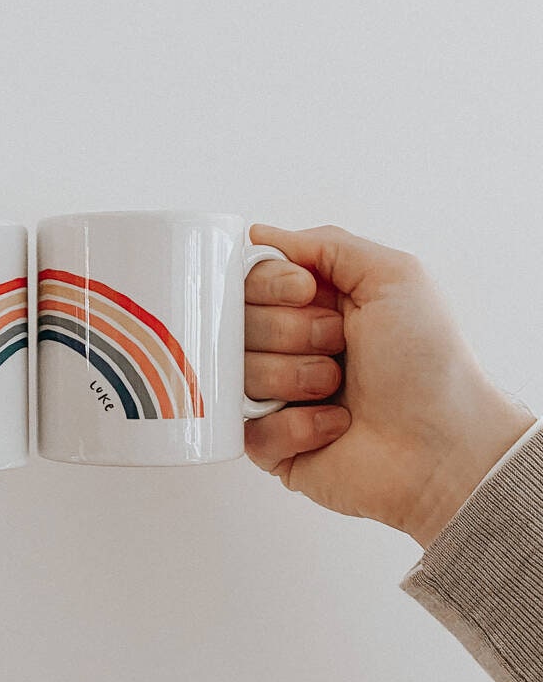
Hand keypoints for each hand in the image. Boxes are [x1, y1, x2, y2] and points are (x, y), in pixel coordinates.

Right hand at [243, 224, 534, 546]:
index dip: (270, 285)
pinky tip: (334, 426)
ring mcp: (274, 396)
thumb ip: (326, 244)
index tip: (307, 293)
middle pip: (237, 324)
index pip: (248, 281)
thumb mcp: (393, 276)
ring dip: (298, 378)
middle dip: (292, 333)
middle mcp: (286, 347)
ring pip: (239, 374)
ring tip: (338, 390)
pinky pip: (248, 427)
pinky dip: (297, 425)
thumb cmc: (429, 363)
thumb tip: (261, 236)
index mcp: (309, 306)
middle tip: (338, 346)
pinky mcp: (269, 446)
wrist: (444, 444)